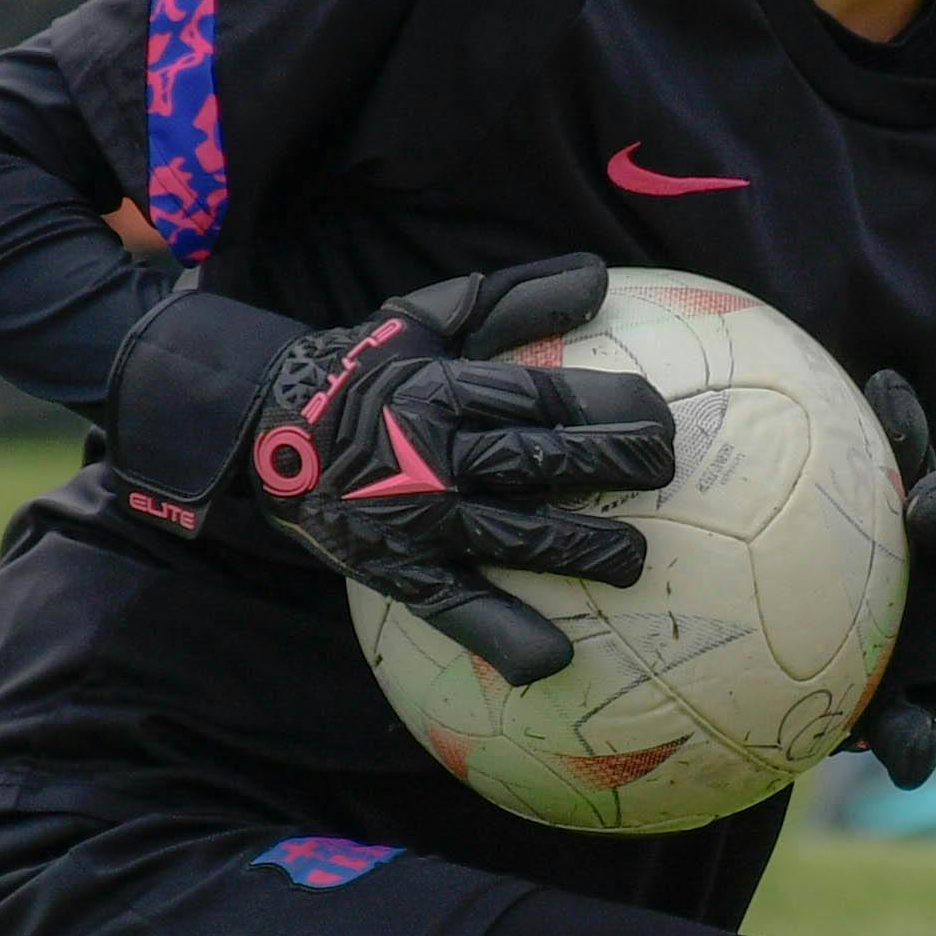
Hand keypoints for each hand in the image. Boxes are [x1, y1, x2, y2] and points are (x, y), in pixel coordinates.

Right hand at [252, 253, 674, 685]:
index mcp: (441, 389)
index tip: (659, 415)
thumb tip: (598, 276)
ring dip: (580, 549)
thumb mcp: (427, 319)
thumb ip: (512, 300)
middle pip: (540, 460)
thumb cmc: (364, 367)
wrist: (267, 430)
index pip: (540, 396)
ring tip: (636, 563)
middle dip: (613, 466)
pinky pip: (456, 607)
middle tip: (667, 472)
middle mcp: (432, 453)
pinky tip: (554, 660)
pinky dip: (503, 635)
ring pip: (514, 535)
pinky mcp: (399, 571)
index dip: (607, 406)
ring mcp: (417, 518)